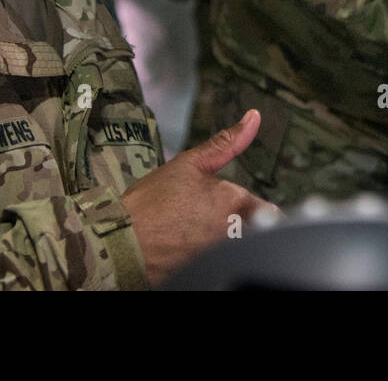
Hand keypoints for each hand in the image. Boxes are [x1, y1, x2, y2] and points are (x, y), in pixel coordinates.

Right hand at [121, 109, 279, 286]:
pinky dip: (205, 256)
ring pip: (234, 247)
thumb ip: (227, 142)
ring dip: (224, 240)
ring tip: (194, 233)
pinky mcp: (200, 270)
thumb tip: (253, 118)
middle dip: (243, 225)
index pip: (269, 211)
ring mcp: (217, 255)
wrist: (119, 242)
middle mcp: (232, 232)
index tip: (247, 208)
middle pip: (254, 231)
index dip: (257, 209)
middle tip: (211, 219)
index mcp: (234, 203)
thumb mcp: (190, 163)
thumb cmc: (150, 204)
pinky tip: (185, 248)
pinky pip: (213, 261)